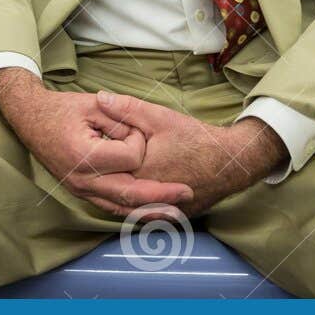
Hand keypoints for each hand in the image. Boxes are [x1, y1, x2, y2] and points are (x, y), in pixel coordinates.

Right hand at [0, 68, 193, 214]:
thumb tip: (140, 138)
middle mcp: (82, 179)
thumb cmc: (62, 110)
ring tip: (177, 212)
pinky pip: (111, 207)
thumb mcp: (92, 104)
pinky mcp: (83, 193)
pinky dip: (133, 211)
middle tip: (187, 194)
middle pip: (130, 194)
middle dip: (162, 197)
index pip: (129, 157)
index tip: (132, 127)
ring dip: (151, 211)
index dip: (138, 140)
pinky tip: (152, 212)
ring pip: (121, 208)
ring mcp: (81, 190)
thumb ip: (120, 118)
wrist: (31, 120)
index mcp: (84, 155)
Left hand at [93, 90, 288, 217]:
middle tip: (87, 169)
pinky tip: (130, 196)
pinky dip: (136, 207)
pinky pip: (147, 215)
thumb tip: (99, 98)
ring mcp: (161, 211)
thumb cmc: (196, 139)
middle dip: (99, 181)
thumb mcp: (159, 117)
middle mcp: (147, 199)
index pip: (106, 172)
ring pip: (129, 209)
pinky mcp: (174, 216)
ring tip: (104, 183)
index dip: (94, 160)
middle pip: (114, 194)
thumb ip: (127, 108)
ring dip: (115, 198)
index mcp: (139, 175)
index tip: (84, 150)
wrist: (230, 162)